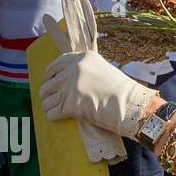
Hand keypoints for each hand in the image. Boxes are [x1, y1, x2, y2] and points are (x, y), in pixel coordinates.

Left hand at [41, 50, 158, 138]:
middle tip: (46, 96)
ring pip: (49, 97)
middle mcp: (73, 71)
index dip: (49, 72)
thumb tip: (74, 77)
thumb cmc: (122, 91)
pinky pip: (54, 111)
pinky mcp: (70, 105)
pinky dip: (52, 115)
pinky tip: (53, 117)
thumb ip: (87, 70)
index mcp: (81, 59)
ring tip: (49, 108)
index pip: (57, 63)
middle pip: (50, 81)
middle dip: (46, 90)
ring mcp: (70, 87)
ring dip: (47, 104)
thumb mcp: (104, 69)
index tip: (47, 78)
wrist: (129, 105)